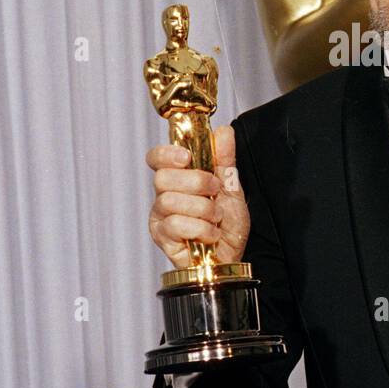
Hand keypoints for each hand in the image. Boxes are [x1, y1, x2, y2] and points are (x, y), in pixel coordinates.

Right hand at [146, 125, 249, 268]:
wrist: (232, 256)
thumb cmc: (227, 225)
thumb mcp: (231, 187)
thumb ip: (225, 160)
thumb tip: (223, 132)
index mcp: (178, 178)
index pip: (156, 158)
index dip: (166, 154)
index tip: (186, 157)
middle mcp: (164, 195)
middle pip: (162, 177)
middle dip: (196, 182)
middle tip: (215, 191)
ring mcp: (160, 217)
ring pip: (169, 201)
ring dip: (202, 209)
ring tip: (216, 217)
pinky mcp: (162, 237)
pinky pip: (175, 224)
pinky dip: (200, 228)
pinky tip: (210, 234)